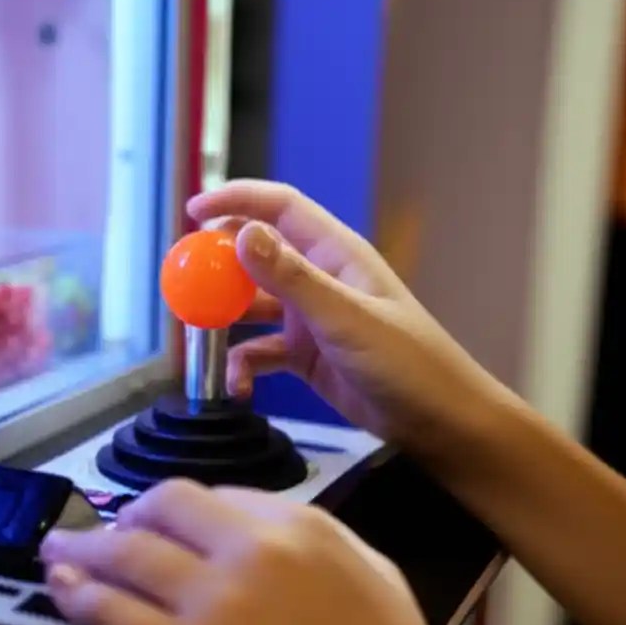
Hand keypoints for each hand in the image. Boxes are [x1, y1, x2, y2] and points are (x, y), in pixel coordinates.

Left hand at [39, 480, 453, 624]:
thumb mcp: (370, 572)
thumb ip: (313, 538)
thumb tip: (252, 527)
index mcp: (302, 523)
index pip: (221, 494)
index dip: (183, 511)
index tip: (164, 524)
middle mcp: (254, 547)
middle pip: (166, 505)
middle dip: (130, 515)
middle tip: (108, 531)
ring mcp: (219, 598)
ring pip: (130, 551)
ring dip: (84, 548)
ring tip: (57, 550)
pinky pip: (117, 614)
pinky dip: (79, 597)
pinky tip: (61, 589)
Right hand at [190, 180, 507, 452]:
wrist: (441, 423)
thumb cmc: (412, 365)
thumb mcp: (346, 319)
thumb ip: (293, 278)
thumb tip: (243, 235)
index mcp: (337, 255)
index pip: (280, 208)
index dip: (236, 200)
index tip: (193, 210)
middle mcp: (320, 280)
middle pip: (255, 256)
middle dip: (217, 266)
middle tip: (184, 283)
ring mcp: (312, 318)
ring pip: (251, 305)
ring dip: (224, 319)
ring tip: (198, 337)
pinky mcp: (307, 356)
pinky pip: (260, 351)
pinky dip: (242, 365)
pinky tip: (236, 385)